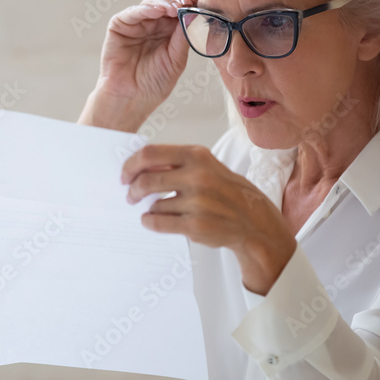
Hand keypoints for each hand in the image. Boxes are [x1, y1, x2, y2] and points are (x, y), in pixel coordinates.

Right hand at [78, 0, 195, 131]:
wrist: (130, 100)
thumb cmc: (153, 84)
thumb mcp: (176, 59)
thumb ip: (183, 37)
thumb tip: (195, 14)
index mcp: (169, 31)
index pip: (182, 9)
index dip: (191, 3)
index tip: (200, 1)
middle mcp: (153, 24)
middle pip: (167, 0)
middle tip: (188, 2)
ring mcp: (136, 23)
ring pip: (152, 2)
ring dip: (165, 2)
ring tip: (175, 8)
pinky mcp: (119, 26)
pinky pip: (133, 12)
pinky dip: (146, 8)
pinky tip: (158, 11)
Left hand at [122, 144, 297, 294]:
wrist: (254, 220)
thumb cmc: (225, 190)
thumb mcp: (205, 166)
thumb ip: (175, 163)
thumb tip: (138, 166)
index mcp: (196, 155)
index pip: (149, 154)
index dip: (130, 165)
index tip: (125, 175)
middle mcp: (197, 176)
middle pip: (146, 180)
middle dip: (133, 190)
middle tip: (130, 196)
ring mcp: (197, 202)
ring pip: (153, 204)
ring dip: (147, 208)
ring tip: (154, 210)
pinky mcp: (196, 225)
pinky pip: (158, 222)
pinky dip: (150, 222)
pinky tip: (151, 220)